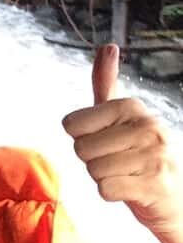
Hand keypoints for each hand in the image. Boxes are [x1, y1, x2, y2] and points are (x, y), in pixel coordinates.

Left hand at [63, 45, 182, 242]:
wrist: (170, 196)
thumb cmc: (135, 151)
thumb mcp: (119, 115)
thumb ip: (106, 82)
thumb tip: (108, 46)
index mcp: (131, 106)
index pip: (71, 125)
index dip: (81, 138)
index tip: (103, 139)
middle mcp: (147, 126)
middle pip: (81, 149)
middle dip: (92, 160)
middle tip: (115, 160)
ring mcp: (155, 155)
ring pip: (93, 170)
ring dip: (102, 177)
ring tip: (124, 173)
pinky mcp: (155, 185)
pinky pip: (106, 189)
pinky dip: (111, 193)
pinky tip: (130, 188)